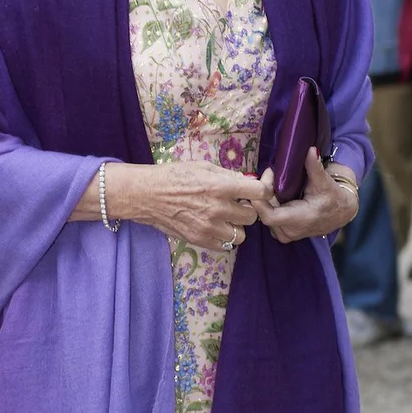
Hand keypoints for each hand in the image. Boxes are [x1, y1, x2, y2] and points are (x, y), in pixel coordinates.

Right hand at [99, 161, 270, 252]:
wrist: (147, 194)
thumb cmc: (174, 176)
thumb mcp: (203, 166)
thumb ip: (228, 176)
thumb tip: (248, 182)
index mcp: (221, 186)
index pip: (260, 193)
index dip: (264, 192)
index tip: (258, 192)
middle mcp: (218, 208)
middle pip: (252, 217)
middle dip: (246, 210)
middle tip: (236, 205)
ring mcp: (209, 227)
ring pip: (240, 235)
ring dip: (236, 227)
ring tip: (225, 219)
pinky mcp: (199, 239)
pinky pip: (224, 246)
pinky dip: (223, 238)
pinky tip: (215, 227)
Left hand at [256, 150, 357, 243]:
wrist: (340, 213)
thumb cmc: (332, 197)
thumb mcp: (324, 181)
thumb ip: (315, 166)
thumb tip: (311, 150)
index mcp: (300, 219)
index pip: (269, 216)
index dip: (260, 200)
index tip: (266, 178)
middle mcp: (291, 230)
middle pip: (263, 213)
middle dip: (263, 193)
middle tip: (270, 174)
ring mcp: (285, 234)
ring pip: (264, 215)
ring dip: (265, 199)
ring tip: (272, 182)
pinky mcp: (283, 234)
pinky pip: (268, 218)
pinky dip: (268, 206)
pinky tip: (274, 194)